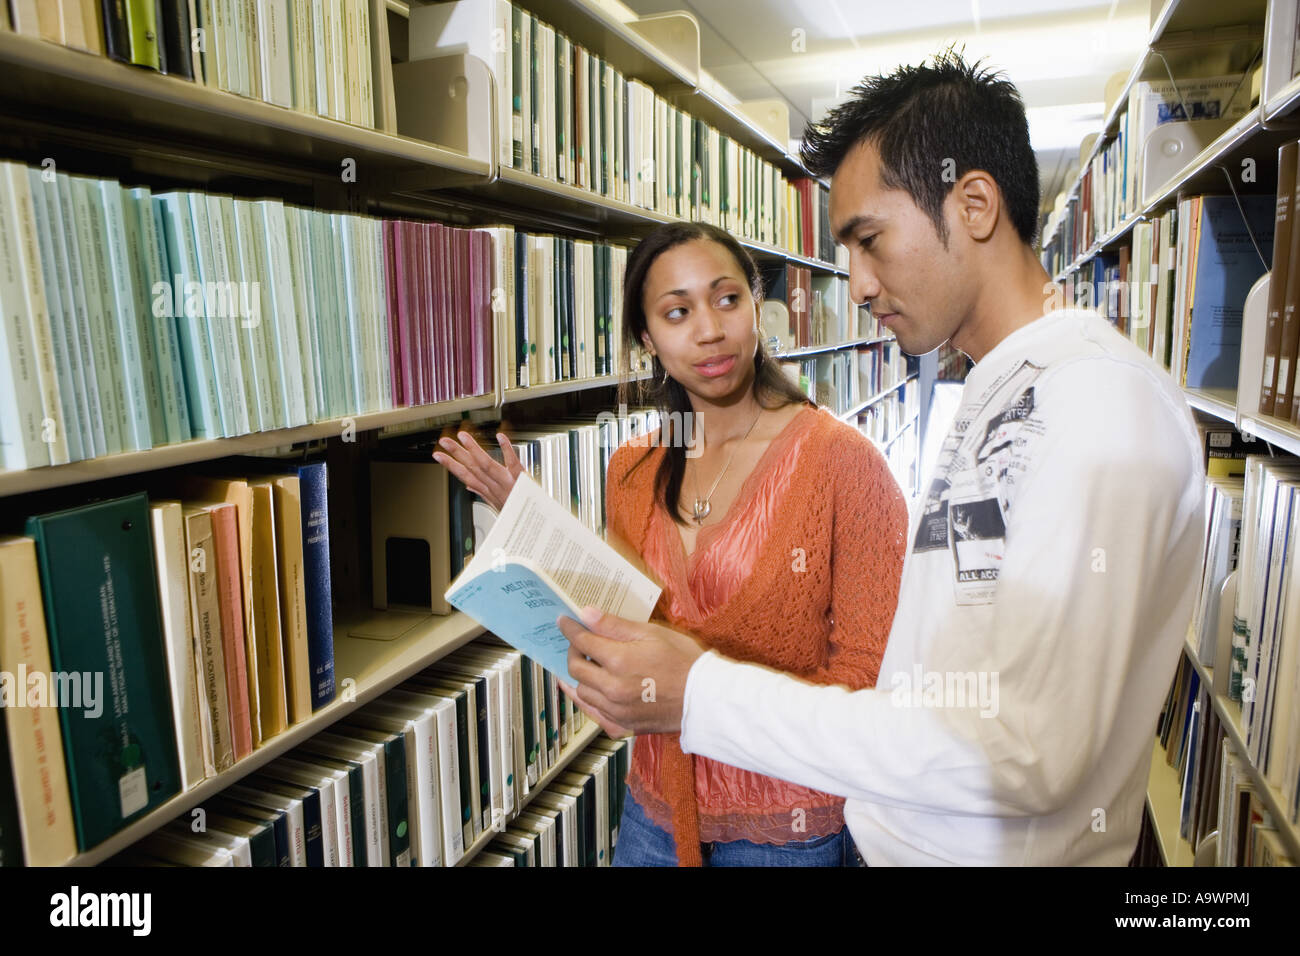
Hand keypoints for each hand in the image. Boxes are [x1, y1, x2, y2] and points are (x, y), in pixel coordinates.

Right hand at [431, 429, 524, 511]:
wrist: (536, 524)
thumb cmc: (519, 512)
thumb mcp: (497, 506)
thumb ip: (482, 492)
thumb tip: (468, 485)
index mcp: (489, 492)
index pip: (465, 476)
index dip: (450, 465)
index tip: (437, 455)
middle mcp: (495, 487)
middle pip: (472, 468)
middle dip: (456, 453)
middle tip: (443, 441)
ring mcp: (508, 483)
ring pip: (487, 465)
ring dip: (474, 449)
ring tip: (462, 436)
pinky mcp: (522, 479)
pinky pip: (513, 462)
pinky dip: (507, 449)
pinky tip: (500, 436)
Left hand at [557, 606, 706, 734]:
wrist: (705, 698)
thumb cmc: (684, 662)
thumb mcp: (652, 633)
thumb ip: (615, 625)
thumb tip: (585, 614)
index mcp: (619, 661)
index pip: (582, 642)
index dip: (570, 629)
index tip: (564, 622)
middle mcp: (612, 689)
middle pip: (576, 669)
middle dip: (572, 652)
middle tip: (578, 643)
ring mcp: (616, 711)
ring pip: (581, 693)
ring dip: (579, 677)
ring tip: (585, 665)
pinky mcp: (623, 726)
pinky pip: (594, 715)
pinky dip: (588, 702)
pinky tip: (590, 692)